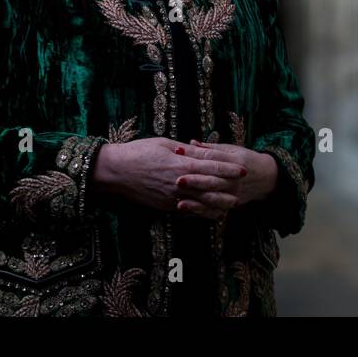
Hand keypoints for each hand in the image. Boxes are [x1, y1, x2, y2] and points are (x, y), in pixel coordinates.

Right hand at [91, 137, 246, 219]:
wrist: (114, 172)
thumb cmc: (138, 152)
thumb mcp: (164, 144)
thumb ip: (186, 150)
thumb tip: (204, 150)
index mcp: (180, 164)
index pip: (210, 167)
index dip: (228, 169)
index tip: (242, 169)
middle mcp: (178, 183)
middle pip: (209, 187)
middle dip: (227, 188)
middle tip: (242, 188)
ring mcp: (171, 197)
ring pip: (200, 202)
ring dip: (217, 204)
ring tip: (231, 204)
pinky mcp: (164, 206)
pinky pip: (186, 210)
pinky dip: (200, 212)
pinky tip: (209, 213)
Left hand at [173, 140, 278, 216]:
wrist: (266, 178)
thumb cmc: (246, 159)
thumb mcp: (232, 150)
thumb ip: (211, 149)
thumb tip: (191, 143)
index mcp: (234, 161)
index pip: (212, 157)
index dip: (194, 154)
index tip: (178, 151)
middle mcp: (233, 178)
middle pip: (212, 179)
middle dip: (195, 180)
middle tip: (177, 180)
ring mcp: (233, 193)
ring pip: (213, 198)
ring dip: (196, 200)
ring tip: (179, 201)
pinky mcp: (231, 204)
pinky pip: (215, 210)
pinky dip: (200, 211)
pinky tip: (187, 210)